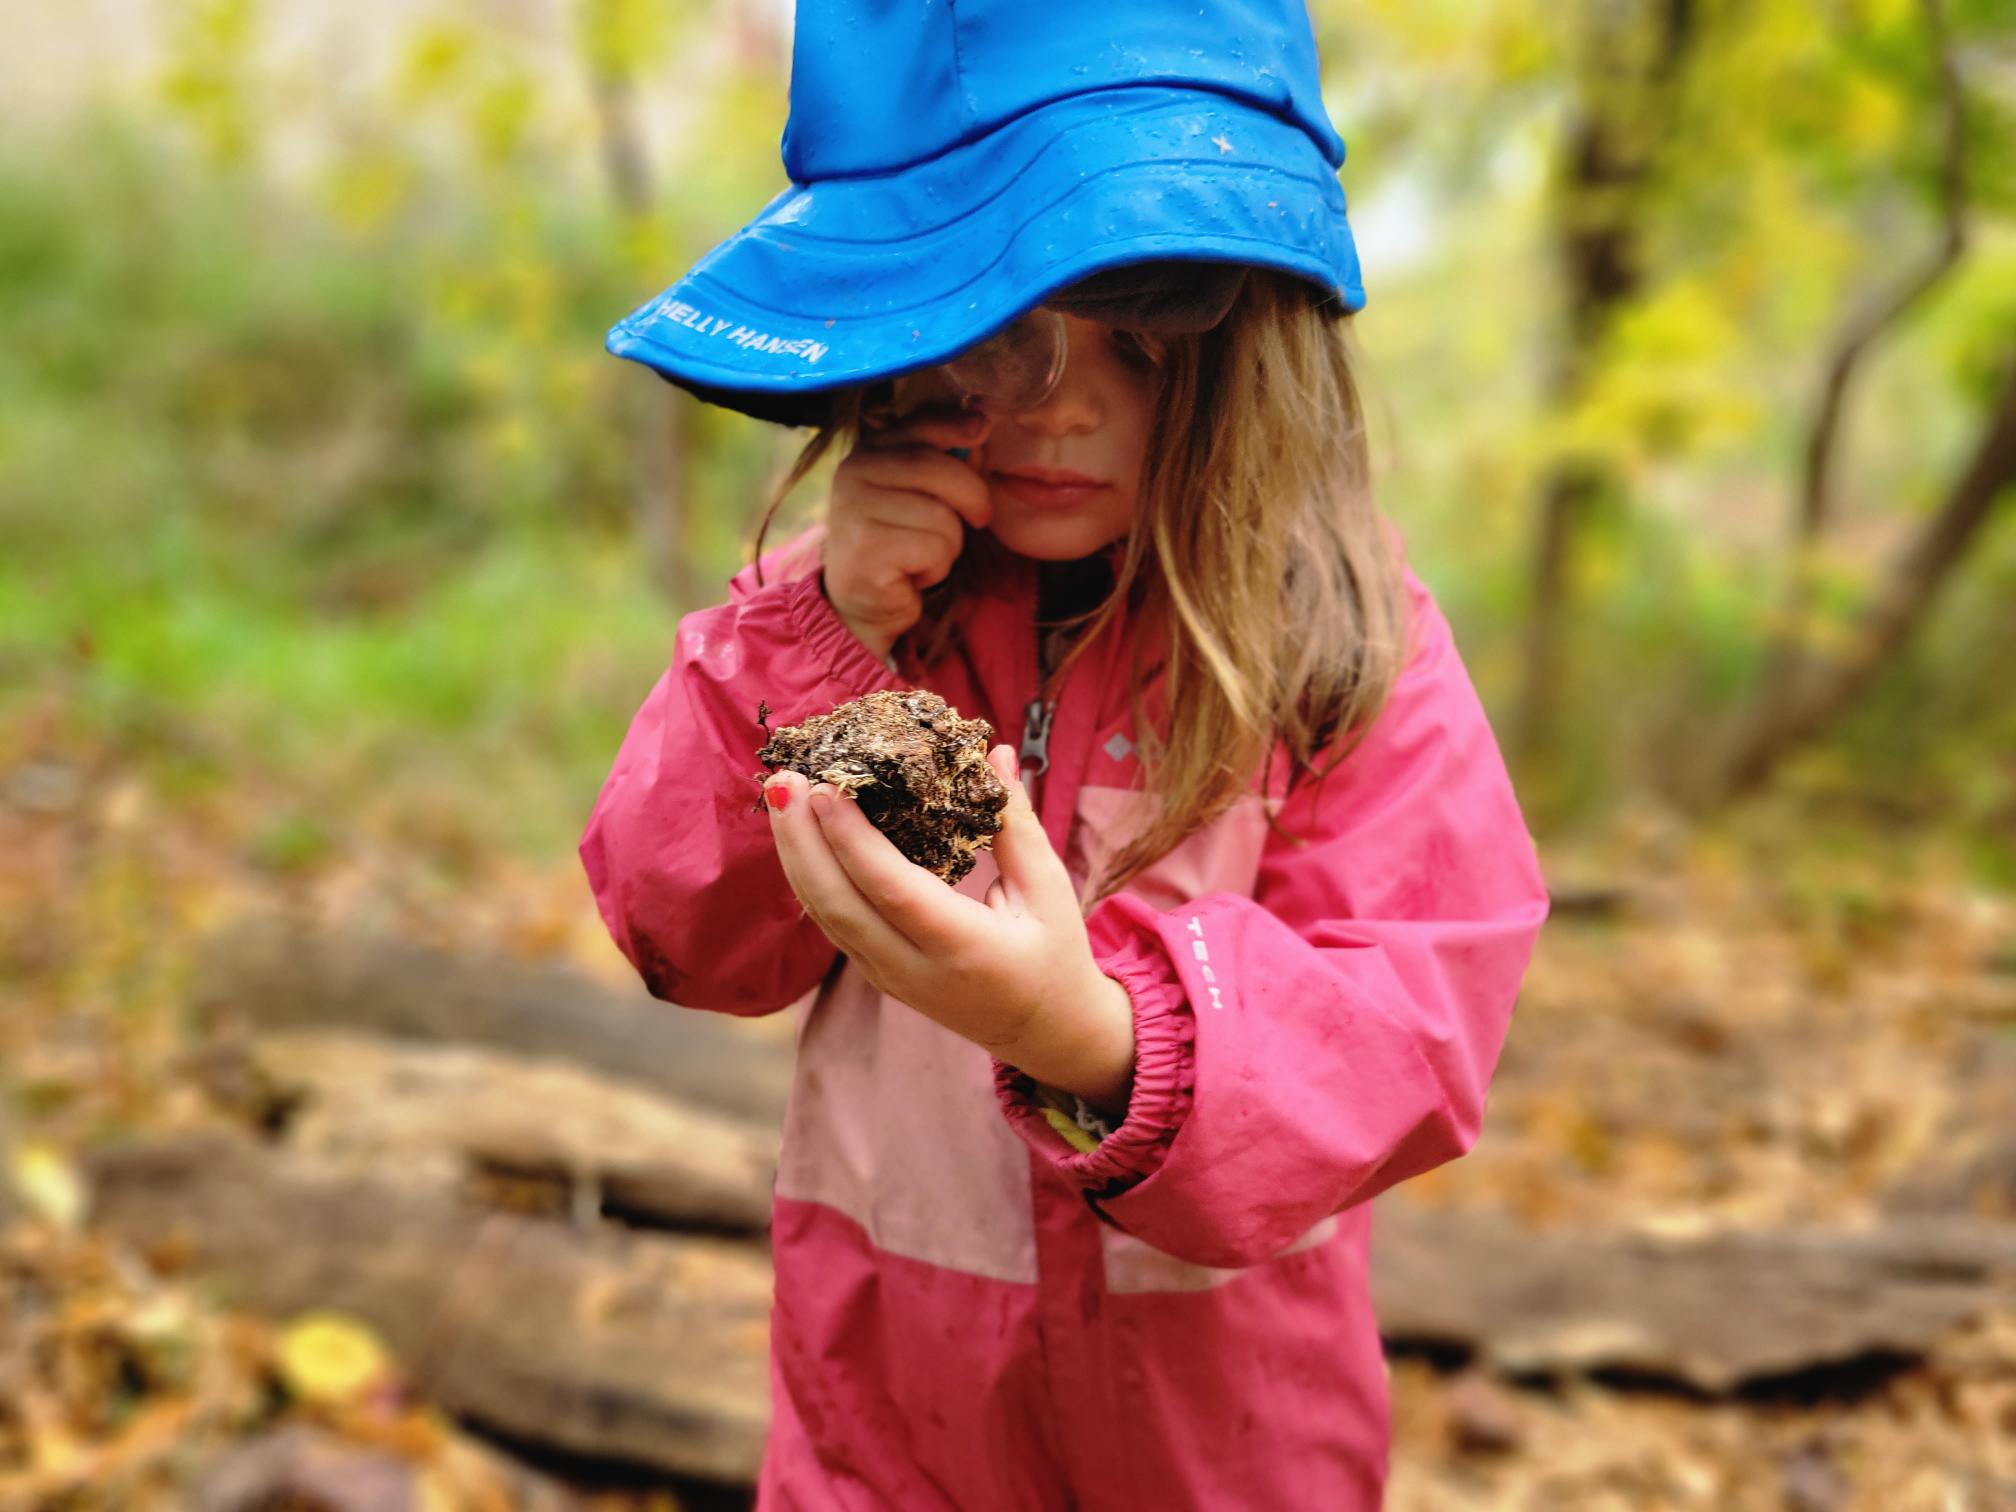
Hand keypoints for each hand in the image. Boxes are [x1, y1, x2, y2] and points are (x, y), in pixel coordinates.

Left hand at [763, 744, 1134, 1114]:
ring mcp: (888, 978)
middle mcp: (914, 970)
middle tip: (785, 779)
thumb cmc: (1054, 957)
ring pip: (824, 916)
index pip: (891, 890)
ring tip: (781, 796)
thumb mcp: (1049, 890)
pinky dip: (810, 876)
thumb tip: (996, 754)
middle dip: (802, 840)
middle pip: (838, 905)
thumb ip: (1016, 824)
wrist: (1045, 1032)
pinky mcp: (877, 975)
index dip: (852, 839)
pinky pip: (832, 924)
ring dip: (796, 855)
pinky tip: (800, 836)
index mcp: (964, 948)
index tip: (826, 787)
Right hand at [822, 406, 993, 661]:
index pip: (919, 426)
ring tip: (923, 553)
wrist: (862, 599)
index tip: (983, 428)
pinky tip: (913, 573)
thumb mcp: (920, 493)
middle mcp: (854, 474)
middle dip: (973, 497)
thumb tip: (980, 430)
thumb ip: (943, 461)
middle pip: (939, 470)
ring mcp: (854, 512)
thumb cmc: (901, 539)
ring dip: (950, 544)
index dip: (955, 424)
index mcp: (868, 452)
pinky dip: (936, 568)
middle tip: (976, 520)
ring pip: (943, 518)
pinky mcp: (865, 552)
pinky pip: (934, 551)